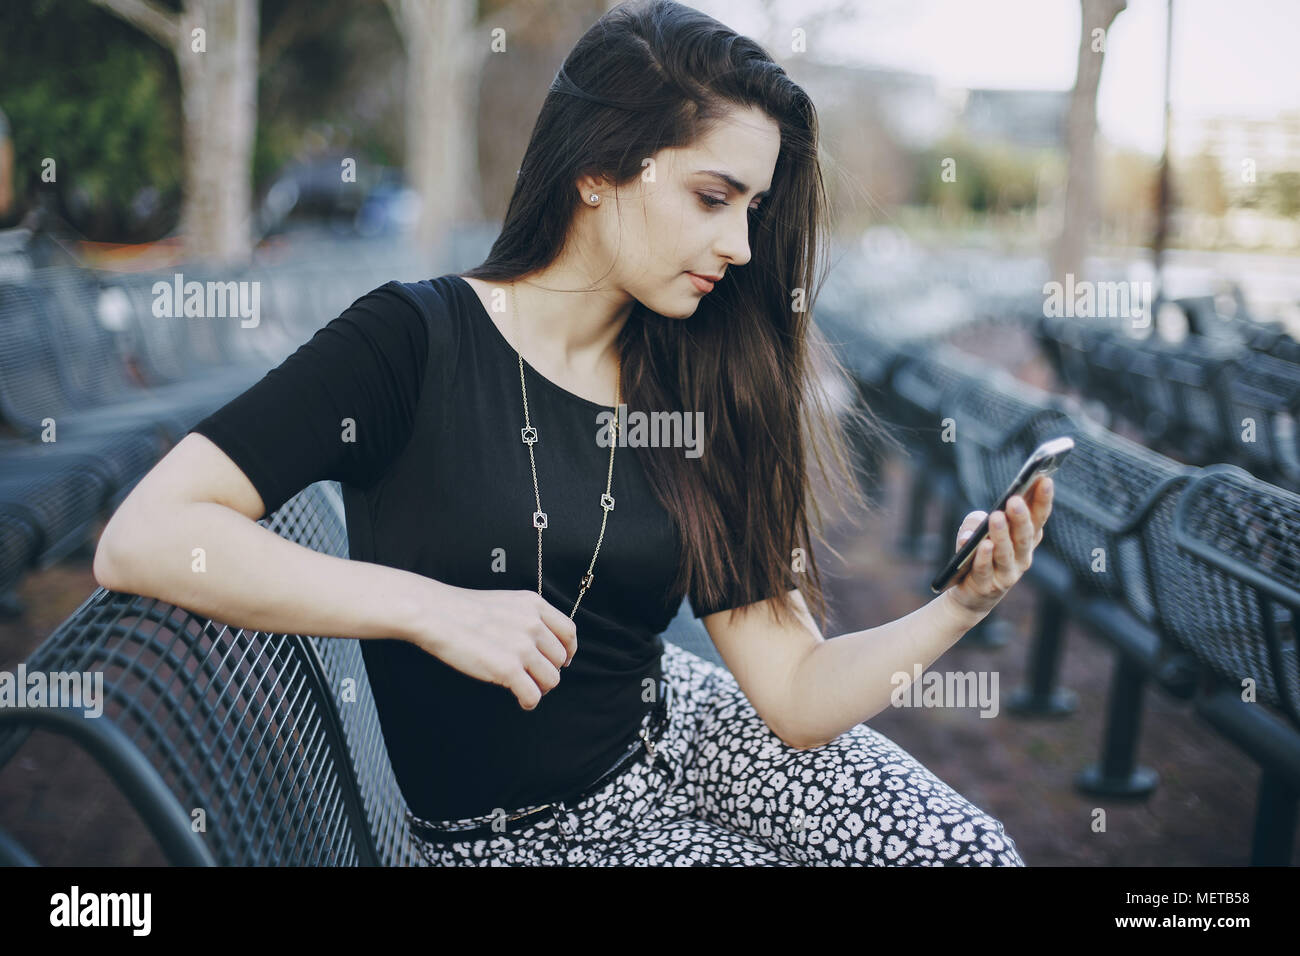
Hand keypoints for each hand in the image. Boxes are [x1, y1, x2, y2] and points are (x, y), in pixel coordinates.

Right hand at [407, 585, 577, 710]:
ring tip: (527, 689)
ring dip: (541, 688)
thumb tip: (542, 642)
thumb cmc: (465, 610)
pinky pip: (533, 694)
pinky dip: (529, 701)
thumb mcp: (506, 602)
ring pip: (551, 679)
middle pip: (560, 658)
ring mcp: (522, 647)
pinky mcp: (508, 669)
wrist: (437, 614)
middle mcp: (533, 624)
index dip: (568, 650)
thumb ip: (527, 618)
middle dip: (550, 671)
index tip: (563, 661)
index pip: (569, 632)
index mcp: (535, 605)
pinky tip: (521, 700)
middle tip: (534, 678)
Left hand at [945, 475, 1053, 620]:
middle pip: (1024, 535)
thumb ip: (979, 520)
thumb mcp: (978, 531)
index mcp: (1026, 540)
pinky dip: (984, 556)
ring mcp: (1007, 574)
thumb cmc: (979, 554)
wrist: (970, 595)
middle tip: (1015, 499)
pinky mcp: (988, 586)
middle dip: (1021, 516)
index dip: (1042, 500)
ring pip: (1006, 552)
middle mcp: (1022, 557)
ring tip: (996, 516)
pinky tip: (983, 544)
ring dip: (1001, 534)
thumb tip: (981, 519)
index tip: (1044, 479)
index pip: (1038, 518)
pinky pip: (985, 569)